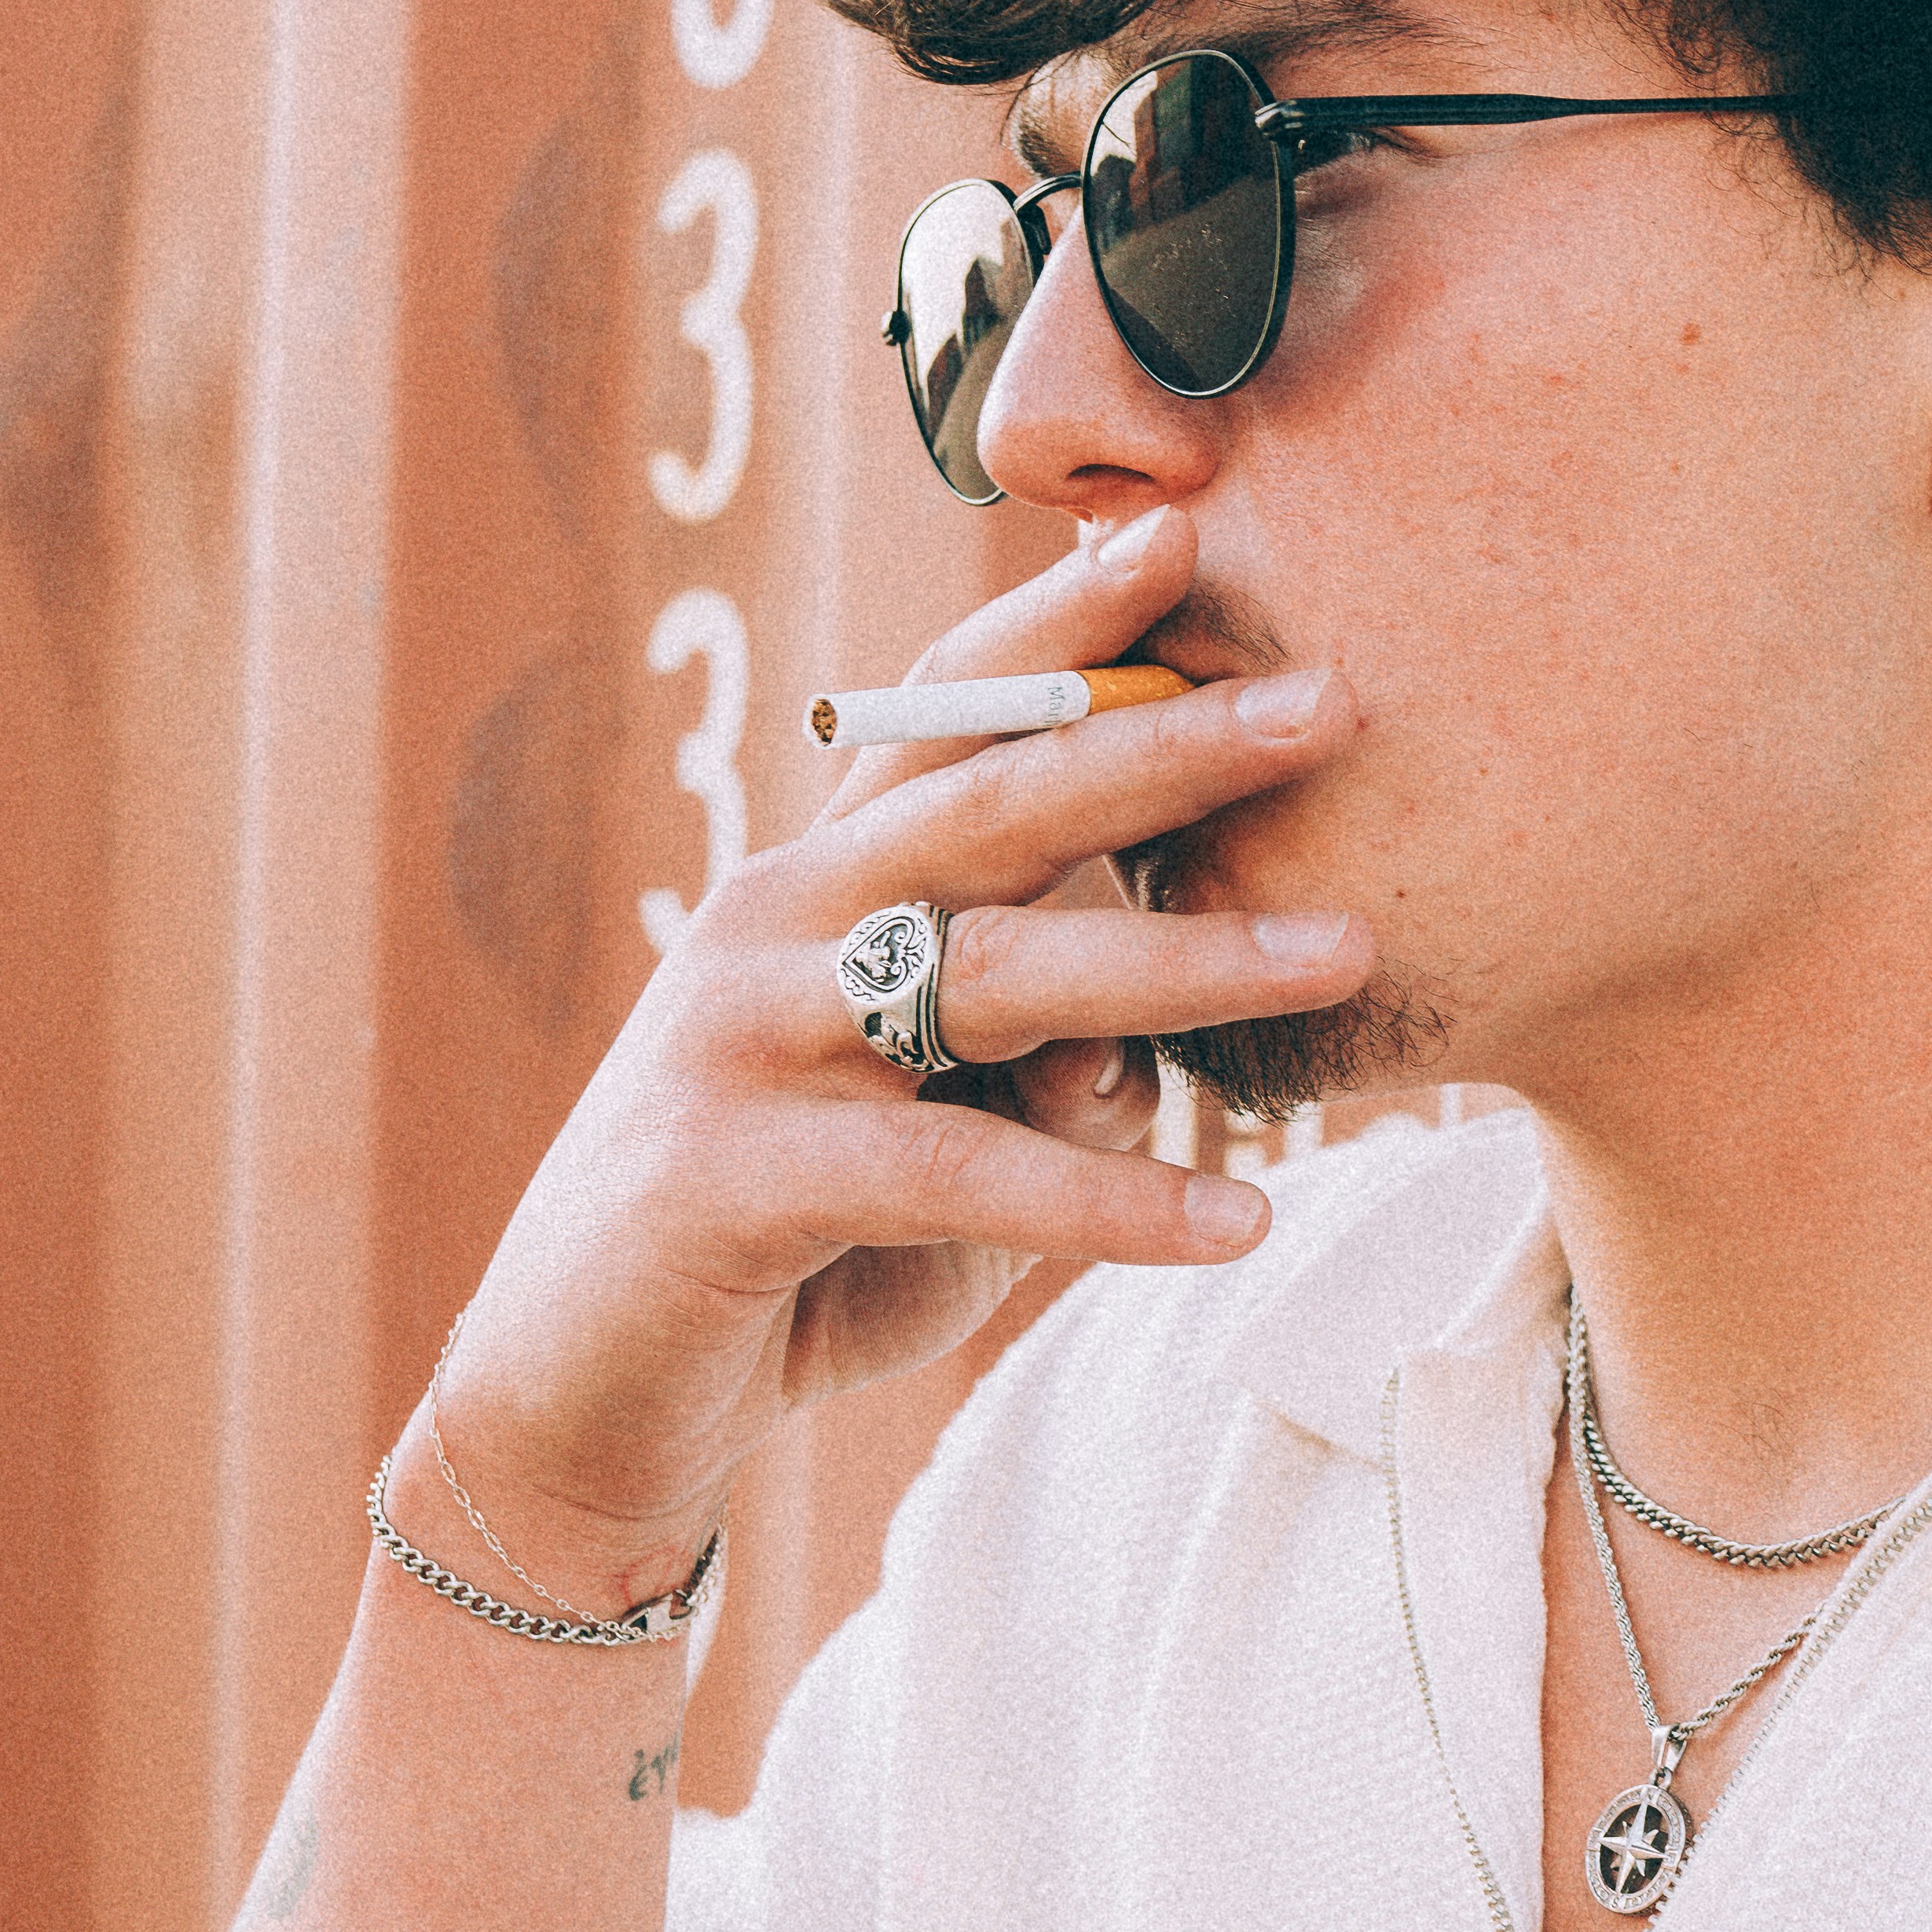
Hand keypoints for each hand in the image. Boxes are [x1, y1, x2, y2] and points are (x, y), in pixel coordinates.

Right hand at [424, 505, 1366, 1606]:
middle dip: (1167, 746)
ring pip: (994, 974)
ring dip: (1183, 963)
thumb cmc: (795, 1249)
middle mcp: (778, 924)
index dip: (1060, 625)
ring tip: (1346, 951)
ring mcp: (747, 1039)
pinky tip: (1237, 1216)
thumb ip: (1043, 1074)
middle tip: (1331, 698)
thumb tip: (1144, 1051)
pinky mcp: (736, 1175)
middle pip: (993, 804)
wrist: (585, 1399)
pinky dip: (1108, 1198)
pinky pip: (960, 1171)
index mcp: (823, 883)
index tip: (1184, 532)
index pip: (950, 718)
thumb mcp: (945, 1136)